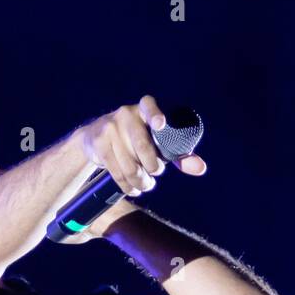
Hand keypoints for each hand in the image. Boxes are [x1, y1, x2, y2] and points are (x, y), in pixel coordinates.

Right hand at [74, 95, 207, 200]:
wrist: (94, 138)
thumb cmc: (135, 140)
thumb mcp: (156, 142)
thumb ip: (178, 154)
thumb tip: (200, 168)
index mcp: (144, 108)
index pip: (150, 105)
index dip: (155, 115)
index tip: (160, 124)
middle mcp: (126, 114)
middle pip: (143, 147)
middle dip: (153, 167)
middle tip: (155, 174)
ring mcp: (110, 128)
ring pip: (130, 165)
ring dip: (141, 181)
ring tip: (145, 185)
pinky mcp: (99, 143)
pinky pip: (117, 171)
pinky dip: (127, 185)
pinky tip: (133, 188)